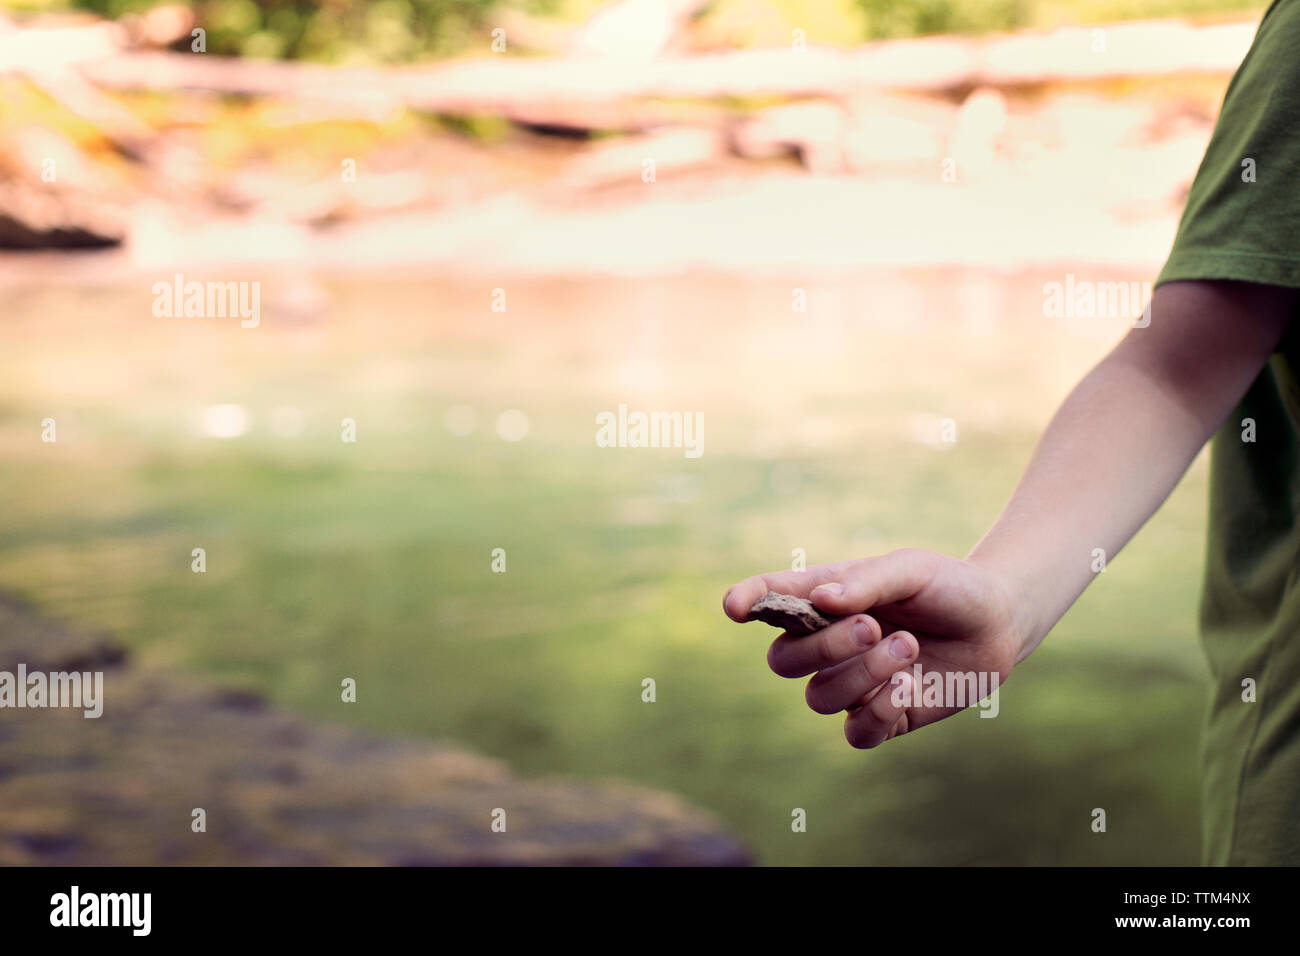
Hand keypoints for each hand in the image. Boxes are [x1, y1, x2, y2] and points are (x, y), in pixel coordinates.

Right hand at [723, 549, 1024, 748]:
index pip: (770, 602)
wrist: (998, 621)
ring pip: (819, 698)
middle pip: (785, 660)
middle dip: (825, 646)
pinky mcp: (884, 718)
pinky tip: (908, 686)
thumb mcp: (910, 569)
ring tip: (906, 647)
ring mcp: (853, 684)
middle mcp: (828, 645)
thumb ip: (866, 582)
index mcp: (824, 600)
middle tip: (874, 625)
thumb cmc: (947, 585)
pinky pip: (856, 733)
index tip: (735, 606)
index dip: (746, 603)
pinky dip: (877, 712)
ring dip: (860, 674)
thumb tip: (819, 601)